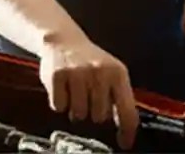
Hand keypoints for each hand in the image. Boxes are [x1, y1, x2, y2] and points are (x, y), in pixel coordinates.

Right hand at [38, 34, 139, 148]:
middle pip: (100, 117)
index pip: (127, 110)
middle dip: (94, 112)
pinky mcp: (57, 76)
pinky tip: (63, 88)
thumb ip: (121, 99)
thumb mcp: (113, 74)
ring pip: (79, 114)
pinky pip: (59, 106)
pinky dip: (60, 102)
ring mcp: (77, 73)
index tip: (125, 143)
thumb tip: (126, 132)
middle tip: (89, 97)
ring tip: (76, 92)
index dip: (127, 131)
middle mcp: (99, 72)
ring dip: (76, 109)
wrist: (64, 40)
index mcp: (118, 73)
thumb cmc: (92, 62)